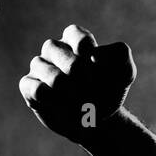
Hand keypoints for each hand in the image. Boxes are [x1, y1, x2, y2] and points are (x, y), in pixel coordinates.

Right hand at [19, 24, 135, 144]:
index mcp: (75, 39)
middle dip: (79, 73)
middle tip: (90, 88)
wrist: (98, 121)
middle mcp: (54, 49)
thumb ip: (120, 54)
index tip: (98, 67)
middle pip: (55, 49)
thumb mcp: (125, 73)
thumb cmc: (109, 90)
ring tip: (80, 101)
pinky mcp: (29, 86)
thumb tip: (95, 54)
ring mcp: (40, 67)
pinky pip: (34, 88)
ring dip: (68, 89)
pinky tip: (62, 105)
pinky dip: (52, 100)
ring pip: (46, 70)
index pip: (76, 34)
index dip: (88, 53)